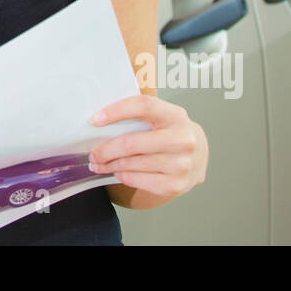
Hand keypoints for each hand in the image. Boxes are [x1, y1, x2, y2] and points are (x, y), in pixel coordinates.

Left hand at [86, 94, 207, 201]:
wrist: (198, 156)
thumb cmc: (171, 132)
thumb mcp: (162, 117)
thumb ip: (138, 114)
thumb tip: (99, 121)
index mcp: (175, 115)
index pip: (143, 106)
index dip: (116, 111)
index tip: (95, 120)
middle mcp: (182, 139)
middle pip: (132, 143)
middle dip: (105, 149)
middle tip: (93, 153)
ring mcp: (181, 164)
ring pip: (131, 164)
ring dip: (109, 165)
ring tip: (99, 163)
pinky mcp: (176, 185)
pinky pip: (137, 180)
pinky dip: (122, 175)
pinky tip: (117, 172)